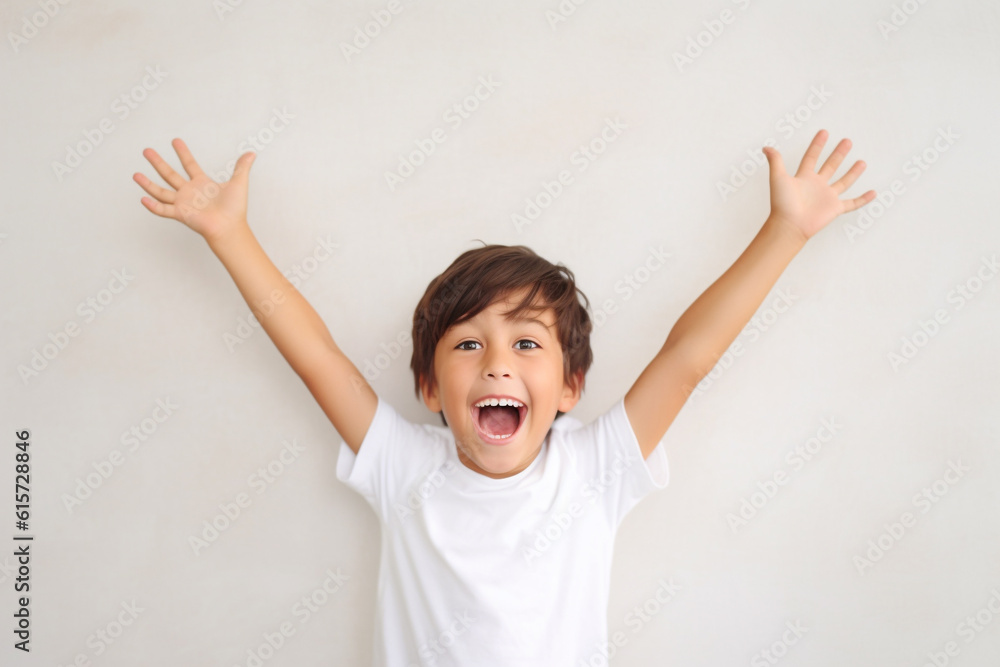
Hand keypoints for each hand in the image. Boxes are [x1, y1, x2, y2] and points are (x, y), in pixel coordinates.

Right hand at [133, 138, 255, 243]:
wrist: (231, 226)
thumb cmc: (235, 209)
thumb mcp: (238, 183)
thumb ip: (242, 167)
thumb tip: (251, 153)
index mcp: (202, 183)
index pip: (189, 164)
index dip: (182, 152)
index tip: (175, 140)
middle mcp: (189, 192)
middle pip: (169, 174)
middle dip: (157, 162)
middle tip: (146, 150)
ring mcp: (183, 203)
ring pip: (161, 191)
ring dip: (148, 183)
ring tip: (135, 175)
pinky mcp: (181, 214)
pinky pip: (163, 210)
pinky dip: (153, 206)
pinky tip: (142, 199)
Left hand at [762, 129, 874, 241]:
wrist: (789, 225)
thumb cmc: (782, 204)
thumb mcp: (778, 178)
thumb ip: (775, 161)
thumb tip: (766, 147)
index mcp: (804, 177)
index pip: (812, 157)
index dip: (817, 145)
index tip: (824, 132)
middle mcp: (816, 186)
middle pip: (830, 166)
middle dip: (838, 154)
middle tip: (847, 141)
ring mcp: (827, 197)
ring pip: (843, 182)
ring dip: (853, 173)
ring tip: (862, 162)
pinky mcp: (835, 208)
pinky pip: (852, 203)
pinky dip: (863, 199)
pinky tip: (873, 192)